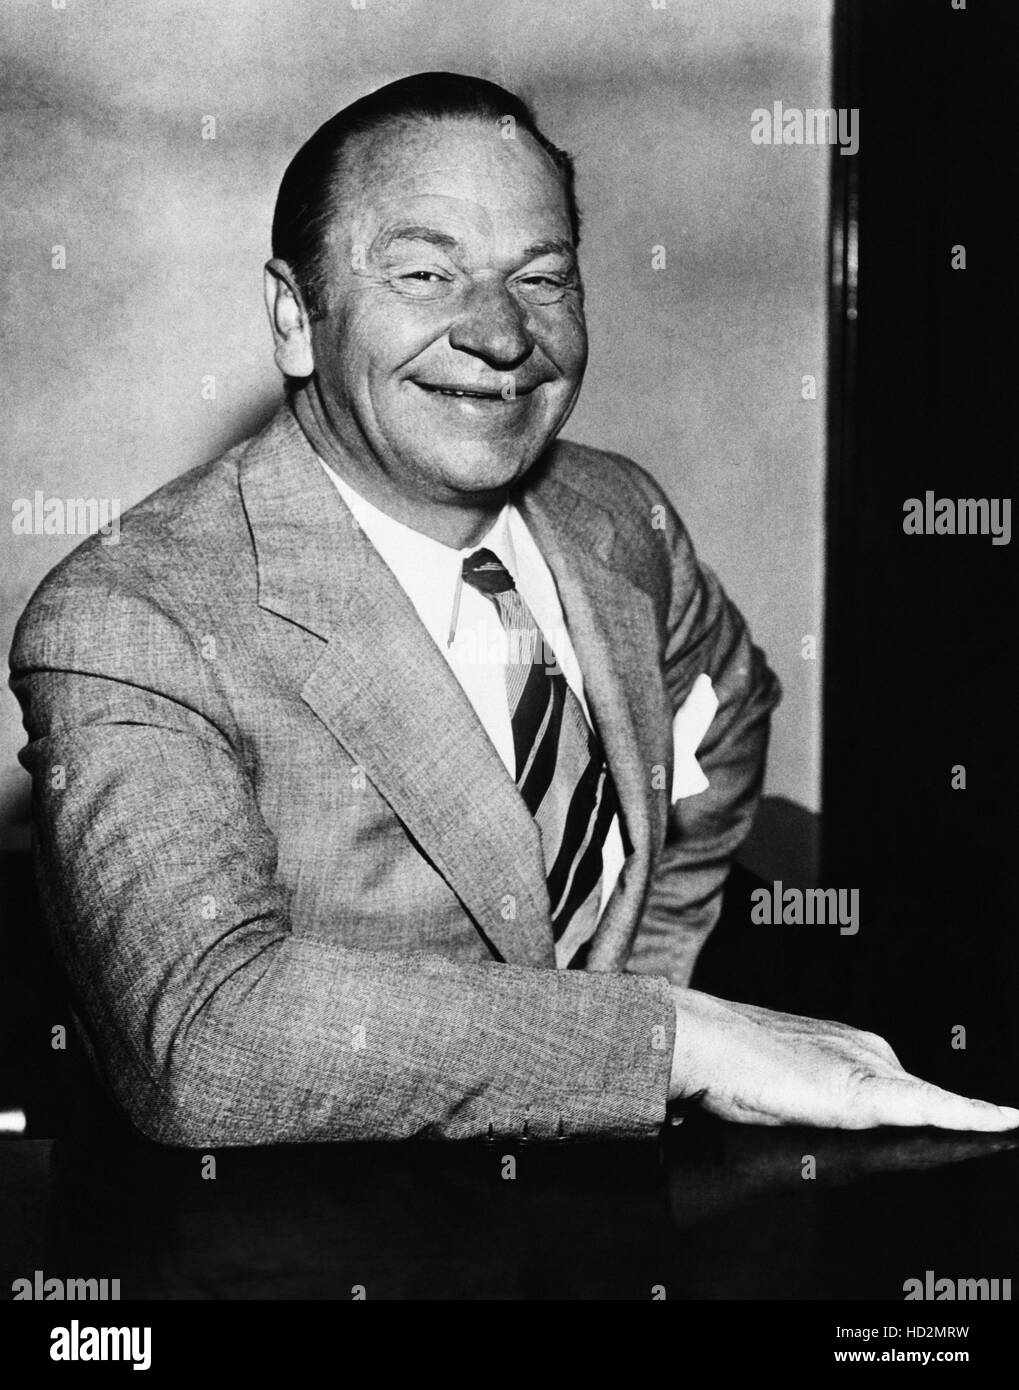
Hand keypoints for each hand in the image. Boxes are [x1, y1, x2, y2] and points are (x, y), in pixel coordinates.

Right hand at [669, 989, 1018, 1129]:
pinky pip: (934, 1108)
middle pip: (919, 1094)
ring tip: (1012, 1121)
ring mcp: (869, 1069)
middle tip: (999, 1125)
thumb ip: (801, 1093)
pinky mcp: (870, 1094)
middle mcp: (864, 1048)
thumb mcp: (774, 1083)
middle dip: (955, 1115)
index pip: (899, 1083)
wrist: (707, 1041)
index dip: (933, 1104)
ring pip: (933, 1102)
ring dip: (973, 1116)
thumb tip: (802, 1110)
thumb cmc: (727, 1064)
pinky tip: (1006, 1120)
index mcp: (843, 1045)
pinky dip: (972, 1116)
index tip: (975, 1116)